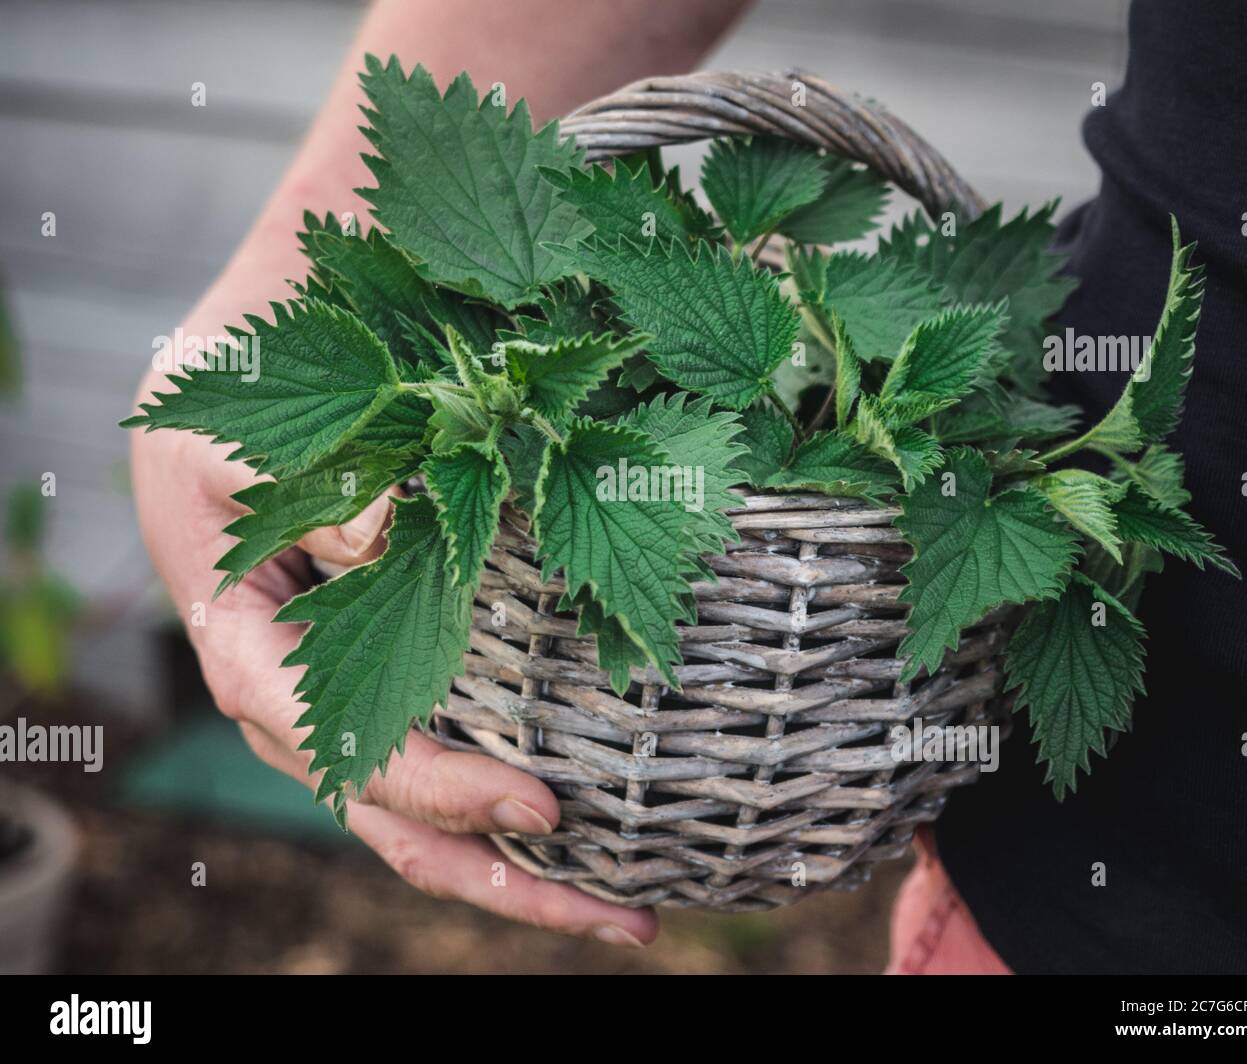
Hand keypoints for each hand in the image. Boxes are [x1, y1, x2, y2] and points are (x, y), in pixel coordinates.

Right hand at [129, 374, 655, 947]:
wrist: (231, 409)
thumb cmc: (224, 421)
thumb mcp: (229, 442)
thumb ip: (303, 491)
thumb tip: (392, 536)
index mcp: (255, 659)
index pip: (349, 753)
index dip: (441, 791)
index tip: (540, 809)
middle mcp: (306, 710)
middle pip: (401, 825)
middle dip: (506, 880)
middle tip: (619, 917)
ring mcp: (353, 708)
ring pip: (433, 820)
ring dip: (526, 872)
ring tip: (631, 909)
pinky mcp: (396, 685)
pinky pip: (455, 762)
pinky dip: (514, 807)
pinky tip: (601, 828)